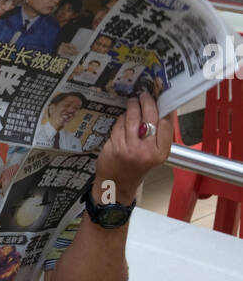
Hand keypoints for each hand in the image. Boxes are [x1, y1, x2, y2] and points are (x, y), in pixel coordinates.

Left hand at [94, 90, 171, 206]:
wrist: (117, 185)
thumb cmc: (137, 168)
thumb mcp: (154, 155)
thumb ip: (159, 136)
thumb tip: (161, 110)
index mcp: (160, 153)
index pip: (165, 124)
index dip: (163, 109)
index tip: (161, 99)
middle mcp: (147, 150)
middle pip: (149, 117)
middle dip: (147, 102)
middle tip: (144, 95)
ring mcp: (130, 148)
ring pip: (132, 118)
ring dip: (132, 106)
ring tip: (133, 102)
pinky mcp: (115, 146)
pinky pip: (119, 125)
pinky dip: (121, 119)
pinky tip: (123, 118)